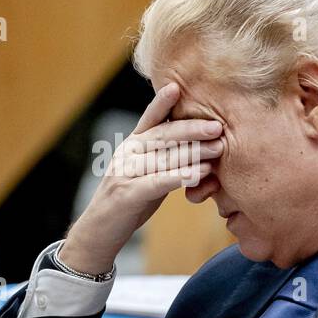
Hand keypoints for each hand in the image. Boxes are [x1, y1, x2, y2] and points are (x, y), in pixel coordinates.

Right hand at [56, 83, 222, 273]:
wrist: (99, 231)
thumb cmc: (130, 201)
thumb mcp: (147, 174)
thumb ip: (166, 159)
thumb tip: (200, 148)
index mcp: (132, 145)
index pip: (149, 119)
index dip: (162, 103)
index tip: (178, 86)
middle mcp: (126, 153)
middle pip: (161, 136)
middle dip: (191, 129)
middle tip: (218, 126)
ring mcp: (124, 172)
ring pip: (162, 158)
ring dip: (192, 153)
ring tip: (217, 150)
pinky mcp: (127, 194)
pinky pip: (156, 182)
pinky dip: (178, 177)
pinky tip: (198, 174)